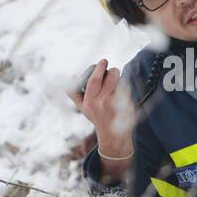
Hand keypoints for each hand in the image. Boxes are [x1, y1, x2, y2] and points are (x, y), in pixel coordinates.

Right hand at [68, 59, 135, 176]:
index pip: (92, 81)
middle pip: (107, 78)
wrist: (113, 136)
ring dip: (117, 76)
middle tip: (107, 64)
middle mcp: (100, 104)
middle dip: (108, 69)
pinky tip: (121, 90)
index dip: (98, 69)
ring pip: (118, 81)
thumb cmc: (97, 116)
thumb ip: (75, 94)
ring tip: (115, 77)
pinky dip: (124, 85)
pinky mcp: (126, 106)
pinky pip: (125, 88)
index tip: (102, 61)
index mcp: (88, 103)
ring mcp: (114, 105)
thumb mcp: (83, 107)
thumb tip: (70, 77)